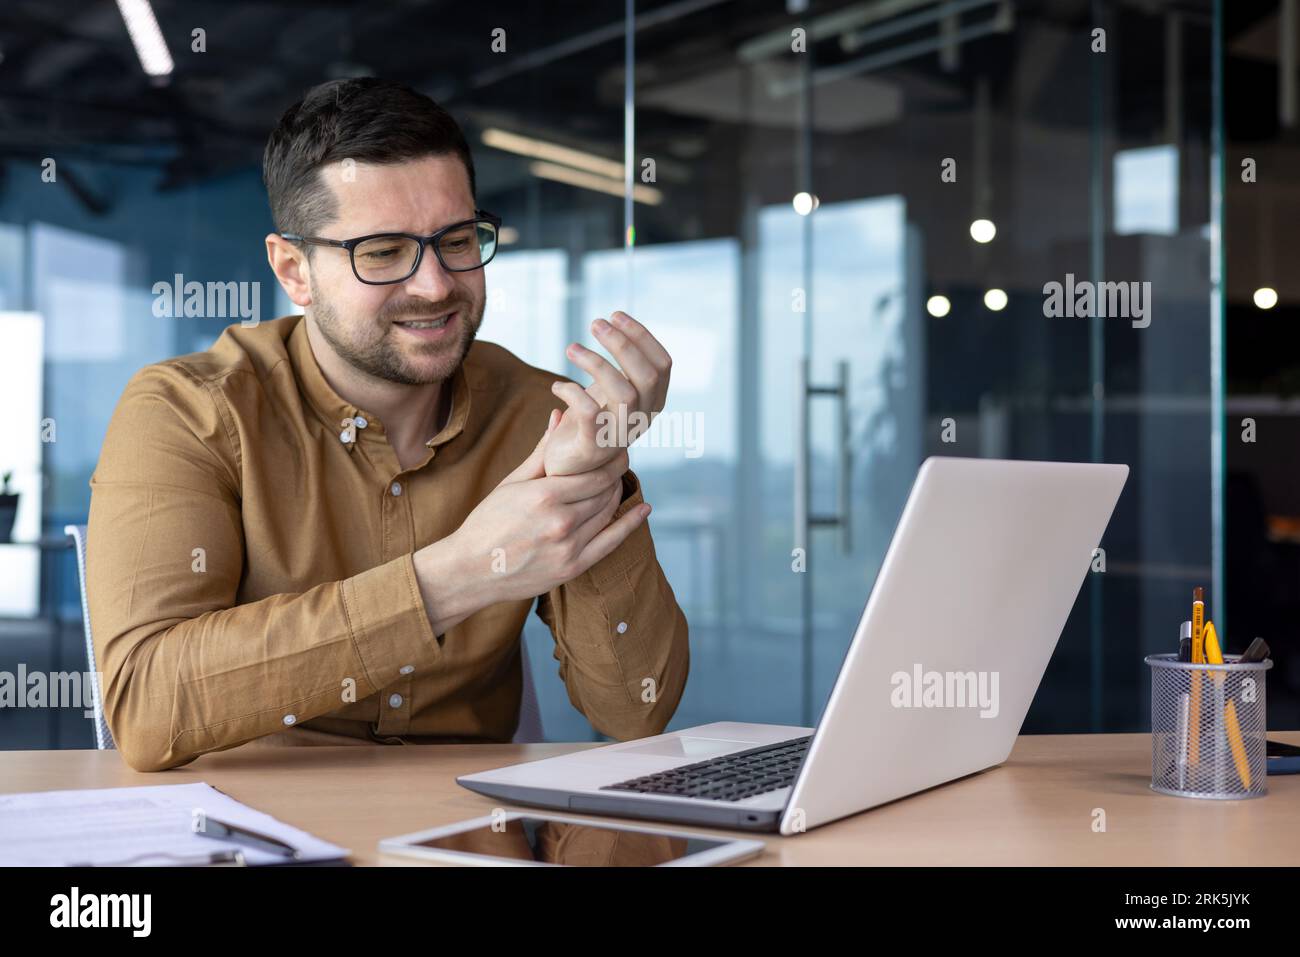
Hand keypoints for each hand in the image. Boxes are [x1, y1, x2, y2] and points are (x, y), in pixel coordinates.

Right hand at [434, 410, 647, 607]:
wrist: (470, 570)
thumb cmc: (487, 522)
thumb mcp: (511, 483)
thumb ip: (542, 453)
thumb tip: (559, 416)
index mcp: (544, 496)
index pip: (594, 473)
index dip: (611, 460)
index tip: (617, 447)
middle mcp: (560, 522)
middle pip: (604, 492)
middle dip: (616, 474)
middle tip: (621, 461)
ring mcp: (568, 547)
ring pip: (607, 513)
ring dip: (618, 495)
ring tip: (618, 480)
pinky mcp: (572, 568)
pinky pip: (610, 543)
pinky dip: (630, 524)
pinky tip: (643, 509)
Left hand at [544, 311, 671, 476]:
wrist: (567, 466)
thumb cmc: (588, 420)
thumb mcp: (608, 388)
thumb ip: (619, 365)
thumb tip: (615, 324)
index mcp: (651, 403)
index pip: (663, 365)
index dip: (641, 336)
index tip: (615, 315)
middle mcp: (641, 419)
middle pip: (647, 376)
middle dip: (621, 344)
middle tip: (595, 323)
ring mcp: (620, 435)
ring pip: (624, 393)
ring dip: (596, 363)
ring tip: (570, 348)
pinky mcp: (593, 447)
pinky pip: (590, 413)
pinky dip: (571, 392)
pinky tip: (556, 386)